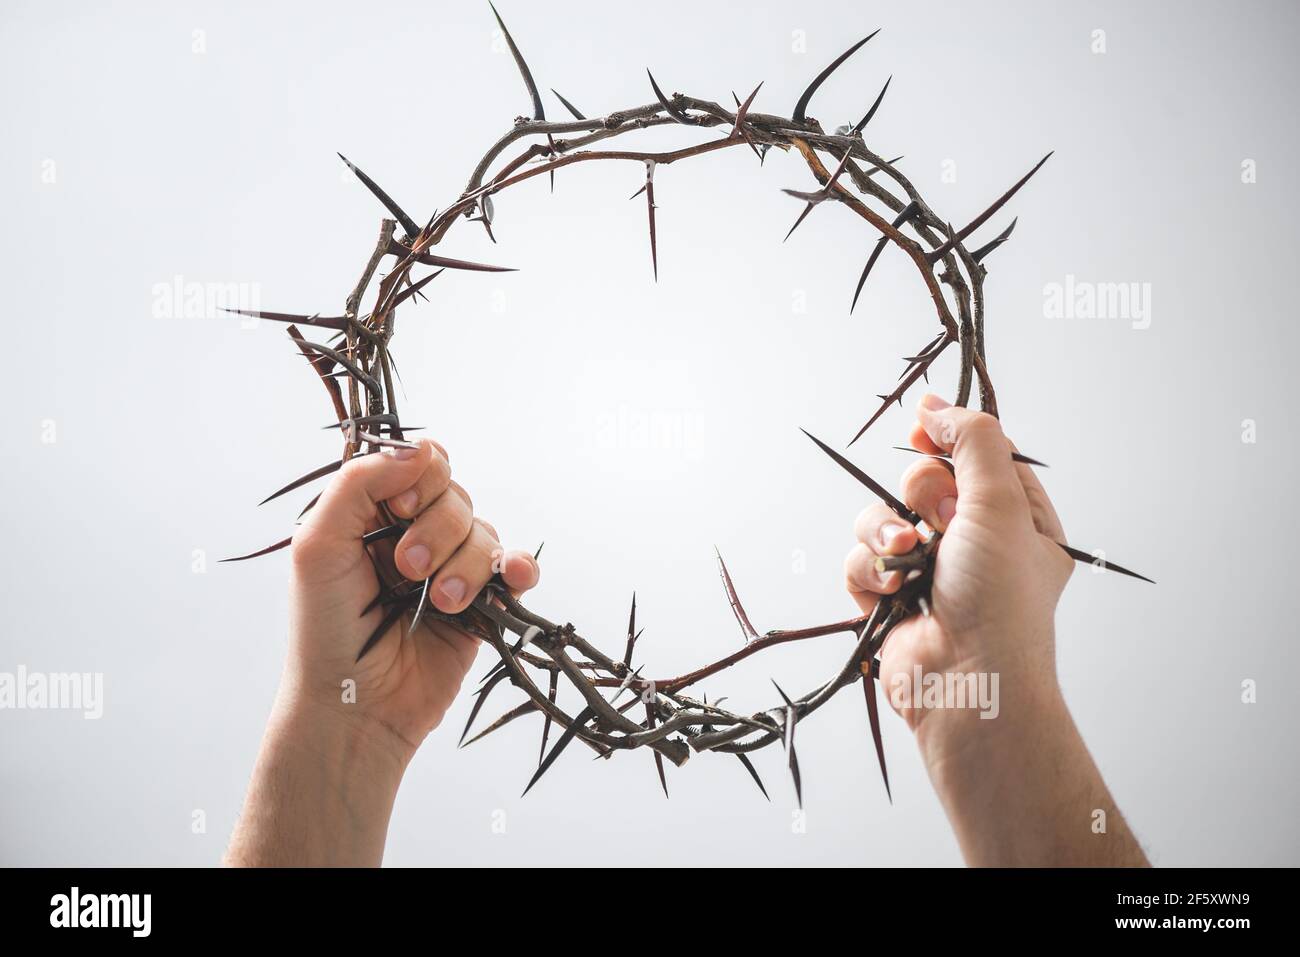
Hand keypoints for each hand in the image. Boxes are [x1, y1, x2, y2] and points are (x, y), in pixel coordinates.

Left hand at [225, 438, 538, 865]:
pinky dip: (518, 567)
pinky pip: (516, 567)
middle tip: (406, 569)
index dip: (419, 478)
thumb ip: (359, 485)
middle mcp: (415, 535)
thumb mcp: (318, 543)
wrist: (354, 707)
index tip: (398, 508)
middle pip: (456, 494)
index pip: (420, 463)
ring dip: (463, 566)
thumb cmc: (324, 629)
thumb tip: (420, 450)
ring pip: (484, 532)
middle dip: (436, 529)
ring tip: (439, 604)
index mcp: (376, 514)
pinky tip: (509, 580)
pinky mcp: (483, 605)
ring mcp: (451, 569)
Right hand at [845, 394, 1147, 864]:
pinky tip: (894, 596)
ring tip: (909, 560)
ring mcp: (928, 572)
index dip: (946, 439)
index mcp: (1016, 519)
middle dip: (919, 495)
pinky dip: (871, 573)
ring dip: (886, 533)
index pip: (976, 456)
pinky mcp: (889, 599)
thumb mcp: (1002, 501)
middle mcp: (972, 542)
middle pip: (920, 480)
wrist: (968, 683)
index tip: (923, 427)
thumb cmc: (1001, 599)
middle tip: (940, 520)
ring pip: (880, 517)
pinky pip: (859, 559)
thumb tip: (935, 403)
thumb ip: (972, 439)